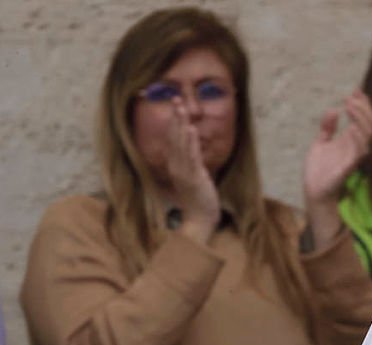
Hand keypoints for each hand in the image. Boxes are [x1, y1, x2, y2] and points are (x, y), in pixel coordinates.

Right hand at [165, 97, 220, 242]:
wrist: (200, 219)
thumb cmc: (199, 199)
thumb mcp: (193, 176)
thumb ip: (191, 162)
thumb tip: (192, 148)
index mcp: (175, 165)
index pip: (171, 139)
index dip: (172, 122)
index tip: (174, 106)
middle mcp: (176, 166)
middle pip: (174, 137)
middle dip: (175, 117)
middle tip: (176, 98)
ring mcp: (183, 172)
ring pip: (181, 144)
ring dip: (181, 125)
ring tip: (182, 108)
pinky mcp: (193, 178)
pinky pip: (191, 157)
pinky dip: (191, 142)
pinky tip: (191, 129)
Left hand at [302, 90, 371, 245]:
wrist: (313, 189)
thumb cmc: (318, 169)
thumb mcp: (321, 142)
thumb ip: (327, 127)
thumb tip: (333, 110)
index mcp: (351, 139)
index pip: (364, 118)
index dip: (363, 104)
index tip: (356, 90)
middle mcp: (357, 146)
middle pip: (371, 122)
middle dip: (363, 107)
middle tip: (350, 97)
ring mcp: (355, 155)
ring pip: (368, 133)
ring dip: (360, 117)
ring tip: (349, 105)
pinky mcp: (350, 165)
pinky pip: (361, 150)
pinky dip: (358, 136)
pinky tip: (351, 126)